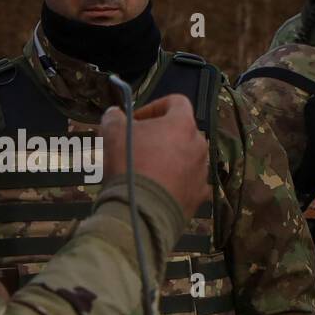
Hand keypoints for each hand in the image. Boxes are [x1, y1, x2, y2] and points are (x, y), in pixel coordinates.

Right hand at [101, 94, 209, 220]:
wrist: (141, 212)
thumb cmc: (130, 165)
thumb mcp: (113, 133)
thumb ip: (114, 117)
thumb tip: (115, 114)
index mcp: (182, 124)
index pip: (177, 102)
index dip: (155, 107)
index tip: (137, 120)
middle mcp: (198, 145)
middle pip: (182, 132)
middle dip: (161, 136)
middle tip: (139, 146)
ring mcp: (201, 171)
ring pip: (187, 157)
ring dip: (170, 158)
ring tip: (148, 170)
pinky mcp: (199, 195)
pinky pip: (189, 182)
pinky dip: (177, 182)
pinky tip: (159, 189)